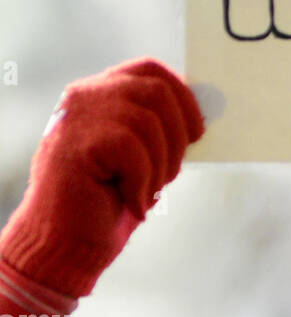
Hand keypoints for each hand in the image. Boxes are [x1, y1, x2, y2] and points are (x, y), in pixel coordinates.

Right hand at [0, 58, 203, 300]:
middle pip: (156, 92)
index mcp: (99, 97)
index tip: (197, 131)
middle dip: (177, 138)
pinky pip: (133, 150)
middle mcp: (85, 98)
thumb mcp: (139, 164)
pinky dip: (142, 184)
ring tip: (144, 194)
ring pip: (149, 123)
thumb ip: (159, 135)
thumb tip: (200, 124)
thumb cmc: (102, 209)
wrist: (62, 245)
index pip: (149, 71)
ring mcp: (78, 117)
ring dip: (160, 168)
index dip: (183, 97)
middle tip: (168, 177)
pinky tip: (130, 203)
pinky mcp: (78, 142)